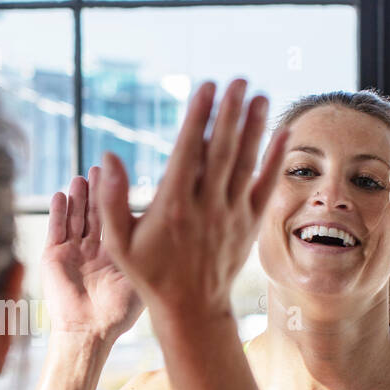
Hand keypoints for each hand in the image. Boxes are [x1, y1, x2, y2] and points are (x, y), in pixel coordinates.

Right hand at [42, 170, 142, 342]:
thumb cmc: (119, 311)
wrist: (90, 331)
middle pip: (94, 212)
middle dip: (96, 190)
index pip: (117, 217)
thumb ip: (143, 245)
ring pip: (74, 217)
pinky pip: (55, 229)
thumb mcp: (137, 273)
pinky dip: (57, 212)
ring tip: (80, 177)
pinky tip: (60, 195)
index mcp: (115, 253)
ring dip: (77, 197)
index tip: (123, 177)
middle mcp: (93, 249)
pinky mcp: (53, 257)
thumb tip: (160, 215)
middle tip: (98, 168)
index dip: (118, 197)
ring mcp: (72, 252)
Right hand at [95, 79, 288, 330]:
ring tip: (261, 95)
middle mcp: (206, 206)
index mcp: (173, 206)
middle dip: (231, 112)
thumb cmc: (150, 274)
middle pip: (222, 150)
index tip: (206, 87)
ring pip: (245, 163)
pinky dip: (274, 159)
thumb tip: (108, 157)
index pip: (189, 151)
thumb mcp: (119, 242)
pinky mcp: (249, 224)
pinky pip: (264, 186)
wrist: (191, 309)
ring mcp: (231, 214)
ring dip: (255, 127)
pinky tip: (281, 133)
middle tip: (238, 80)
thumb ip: (111, 199)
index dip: (198, 117)